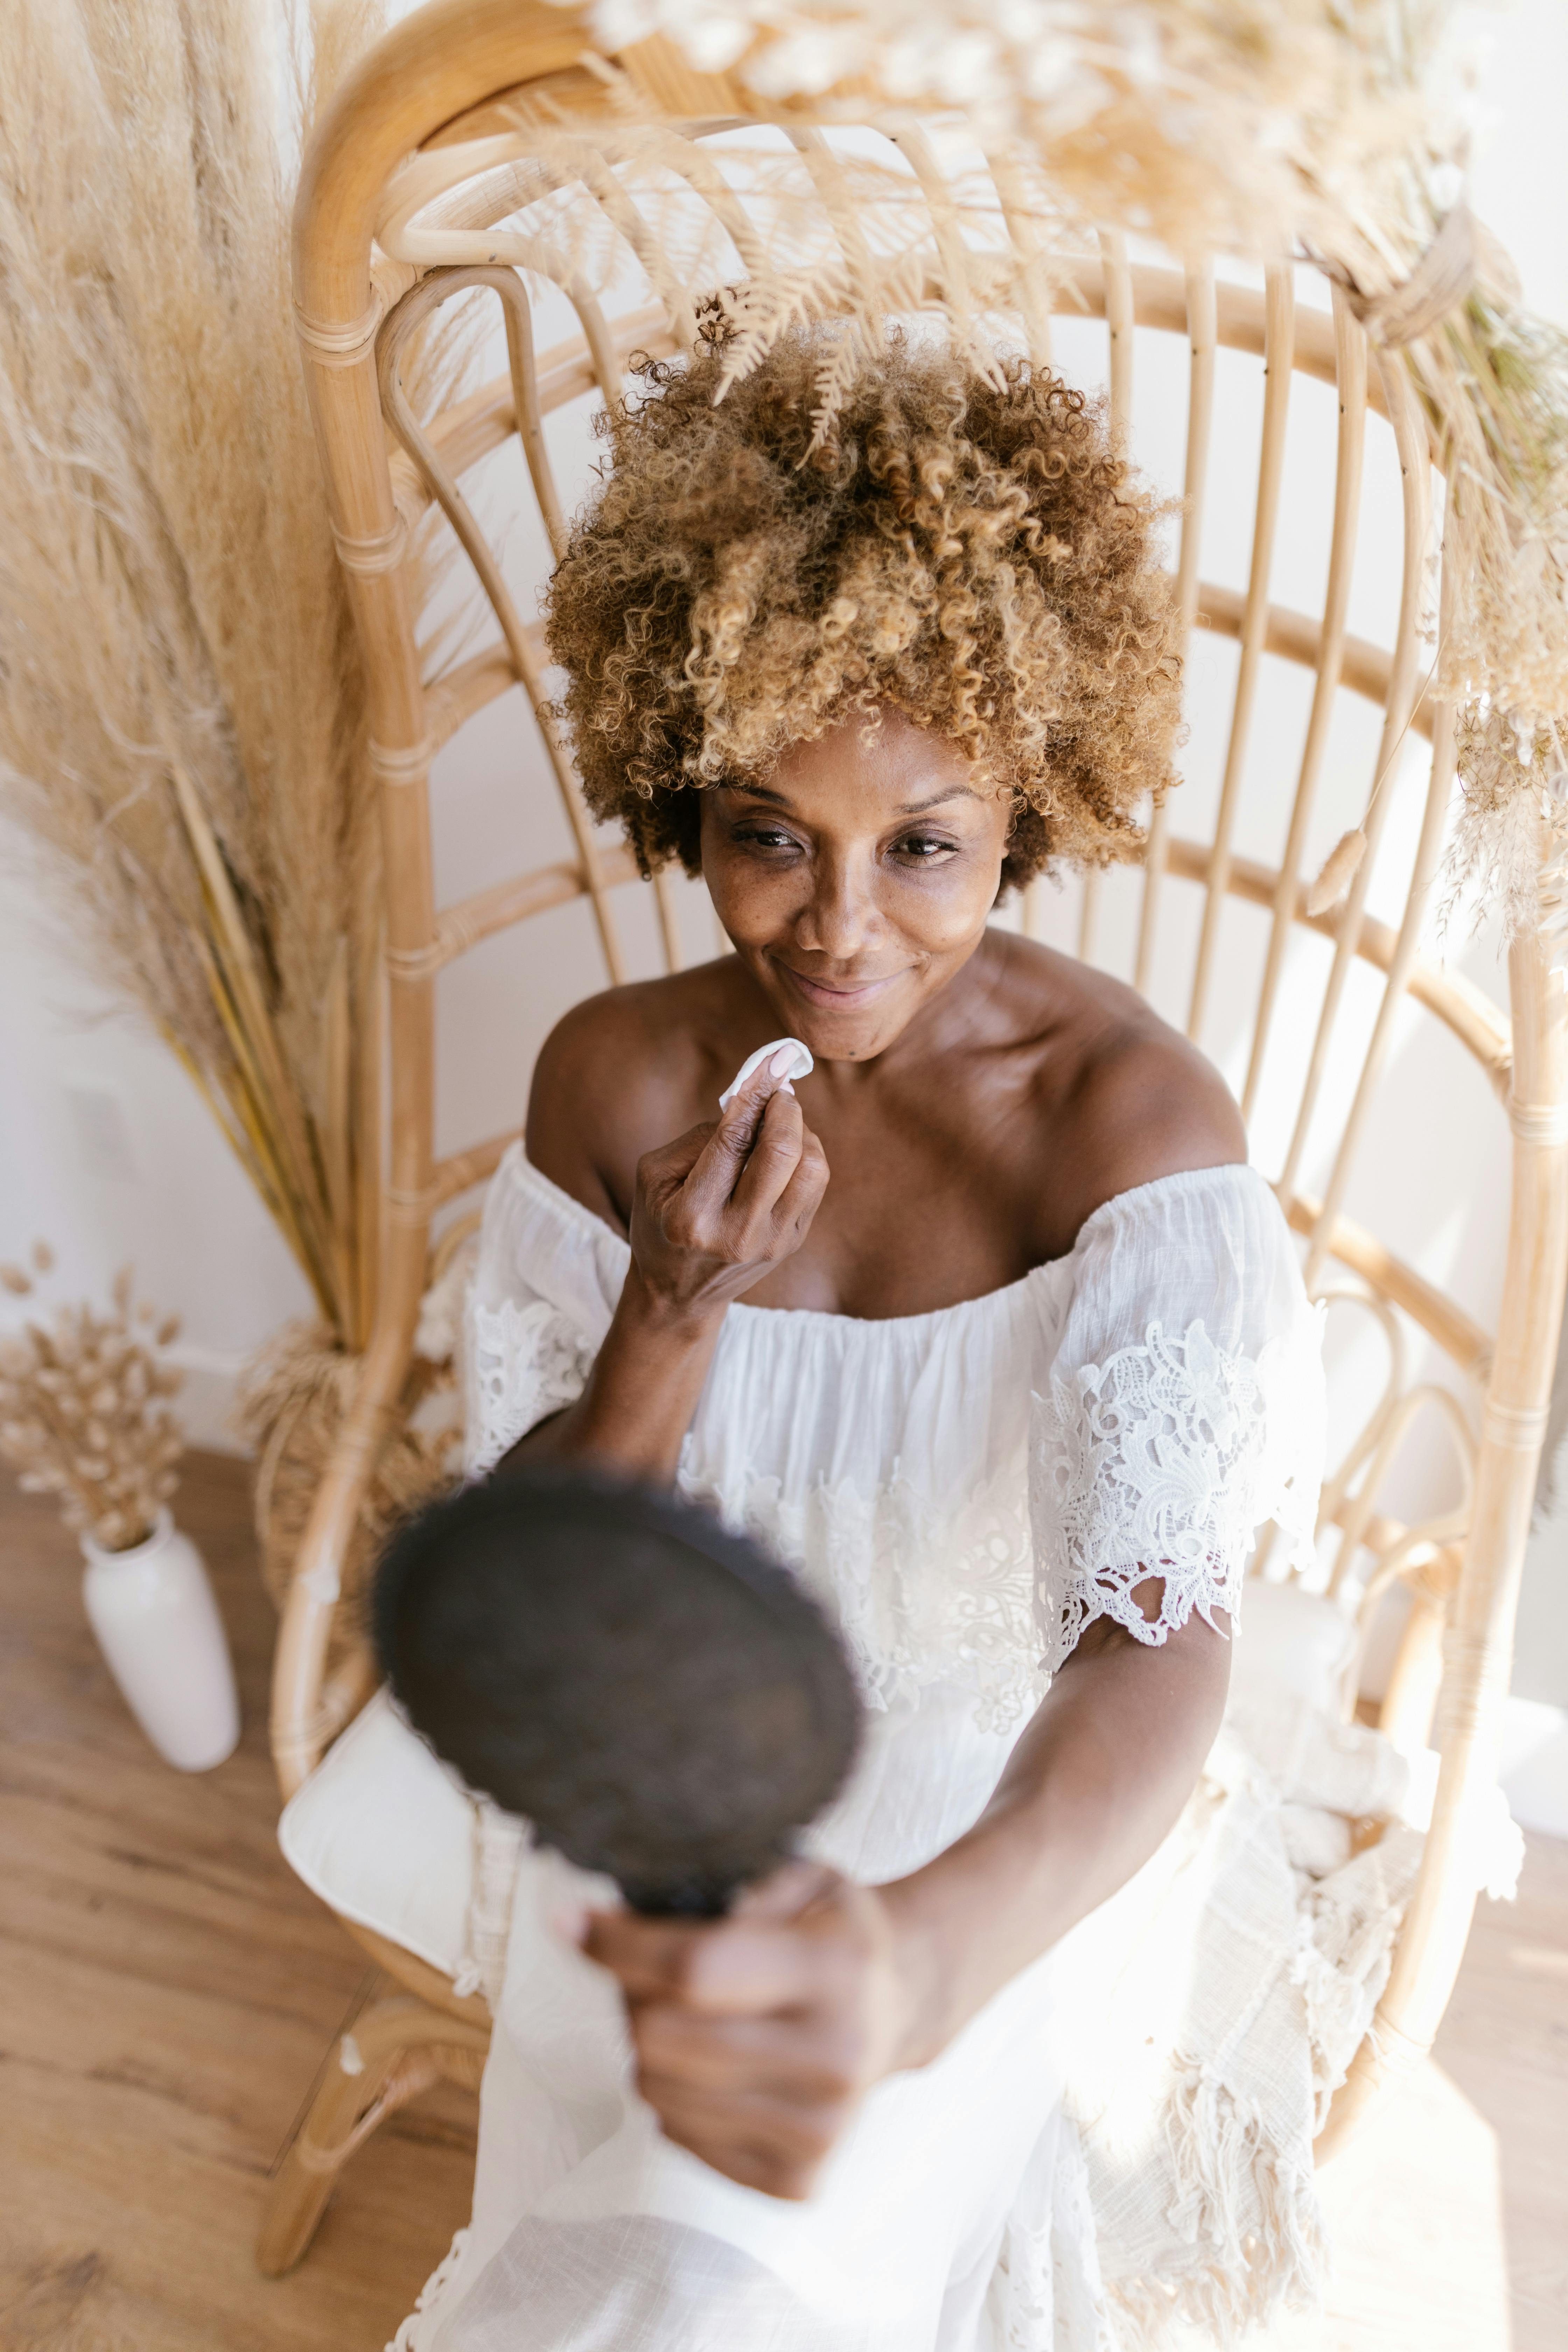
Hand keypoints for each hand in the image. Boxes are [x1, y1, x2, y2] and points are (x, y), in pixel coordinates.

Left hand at [582, 1863, 917, 2199]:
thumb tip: (609, 1916)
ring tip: (690, 2018)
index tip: (573, 1921)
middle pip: (663, 2038)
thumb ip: (721, 1889)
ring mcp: (818, 2130)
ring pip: (659, 2094)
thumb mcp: (797, 1877)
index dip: (619, 1945)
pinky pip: (679, 2140)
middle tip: (650, 1975)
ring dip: (651, 2049)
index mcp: (835, 1970)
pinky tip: (714, 2066)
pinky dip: (676, 2098)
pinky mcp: (798, 2180)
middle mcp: (833, 2058)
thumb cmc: (830, 1931)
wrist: (900, 2002)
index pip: (694, 1968)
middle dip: (633, 1997)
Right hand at [627, 1052, 828, 1328]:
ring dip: (801, 1131)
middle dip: (785, 1108)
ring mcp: (771, 1242)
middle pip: (782, 1153)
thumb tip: (752, 1100)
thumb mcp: (655, 1177)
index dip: (755, 1093)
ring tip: (779, 1124)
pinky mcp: (792, 1242)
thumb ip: (700, 1137)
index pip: (731, 1140)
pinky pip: (816, 1183)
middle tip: (777, 1091)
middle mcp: (736, 1233)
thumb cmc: (660, 1223)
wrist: (679, 1293)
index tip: (775, 1058)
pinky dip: (806, 1154)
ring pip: (811, 1168)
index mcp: (691, 1216)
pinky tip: (785, 1150)